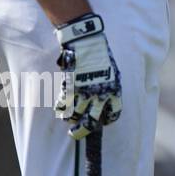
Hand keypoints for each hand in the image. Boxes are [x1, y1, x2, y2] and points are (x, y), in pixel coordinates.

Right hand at [54, 14, 122, 139]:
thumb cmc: (101, 55)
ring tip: (67, 118)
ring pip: (73, 117)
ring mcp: (84, 92)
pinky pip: (63, 106)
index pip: (114, 114)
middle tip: (75, 134)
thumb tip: (103, 100)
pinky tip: (59, 109)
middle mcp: (100, 95)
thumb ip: (108, 87)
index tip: (101, 121)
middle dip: (82, 131)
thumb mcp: (112, 72)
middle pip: (91, 123)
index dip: (106, 120)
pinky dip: (59, 109)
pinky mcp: (70, 88)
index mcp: (114, 91)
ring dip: (69, 119)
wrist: (87, 42)